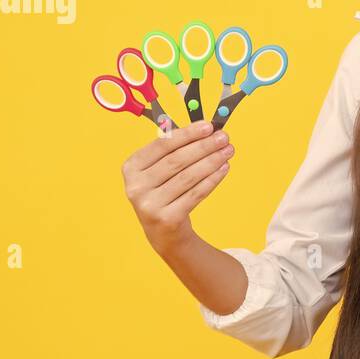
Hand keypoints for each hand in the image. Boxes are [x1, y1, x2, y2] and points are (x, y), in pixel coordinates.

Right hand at [122, 120, 233, 253]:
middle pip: (176, 160)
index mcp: (131, 167)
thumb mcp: (159, 171)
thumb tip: (206, 129)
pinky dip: (212, 179)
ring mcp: (149, 205)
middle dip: (203, 146)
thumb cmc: (164, 192)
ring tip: (228, 151)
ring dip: (212, 161)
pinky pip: (195, 194)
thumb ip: (176, 149)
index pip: (162, 145)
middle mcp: (136, 186)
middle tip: (224, 137)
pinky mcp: (167, 219)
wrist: (163, 233)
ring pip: (188, 177)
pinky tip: (224, 168)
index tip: (208, 126)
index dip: (187, 134)